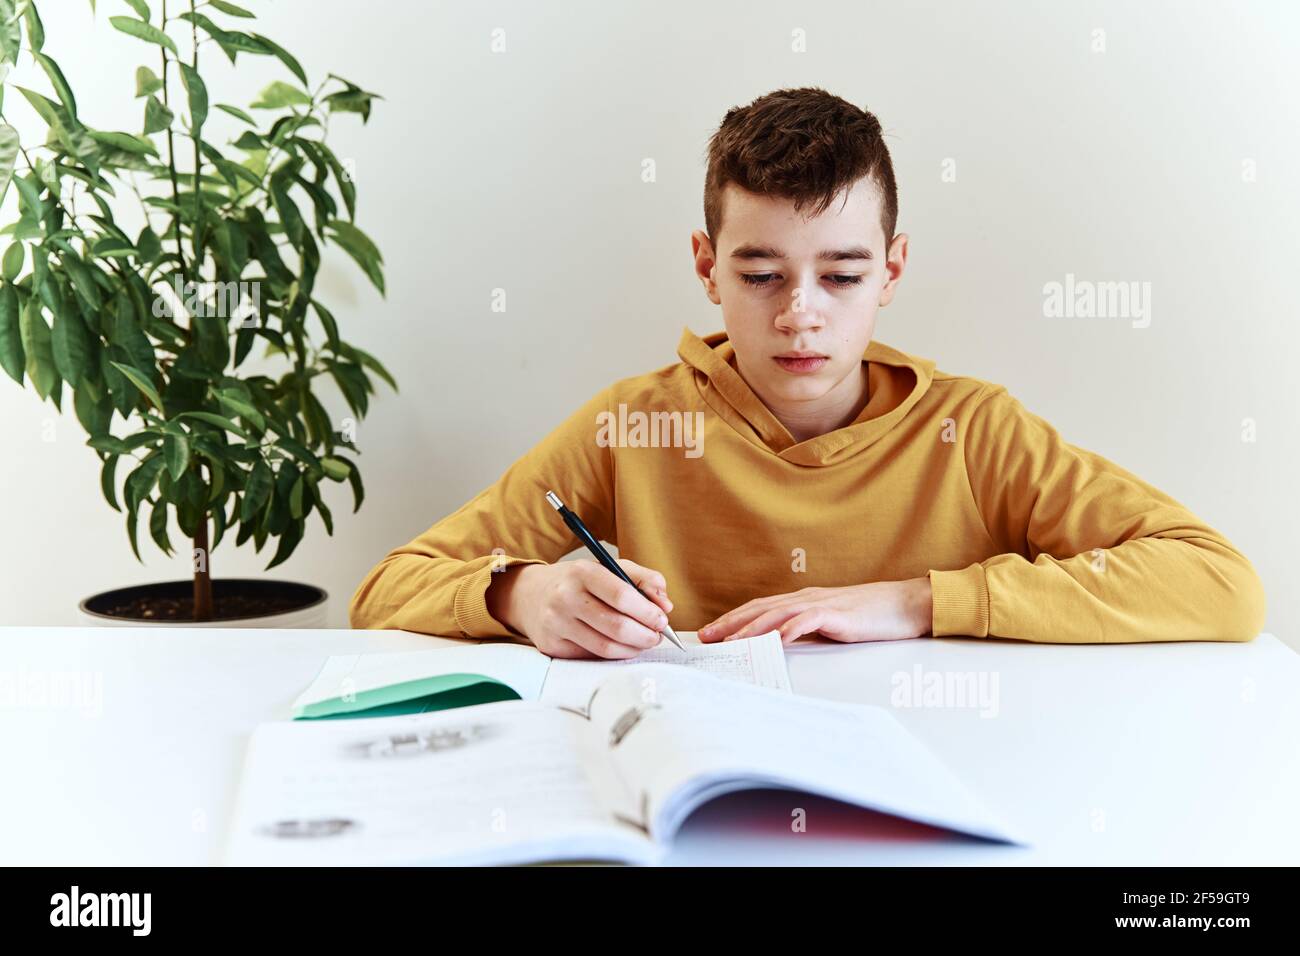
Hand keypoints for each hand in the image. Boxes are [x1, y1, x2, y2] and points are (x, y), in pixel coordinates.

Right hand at [485, 558, 673, 658]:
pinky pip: (591, 656)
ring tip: (643, 643)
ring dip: (632, 649)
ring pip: (605, 647)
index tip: (662, 619)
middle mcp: (565, 597)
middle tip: (656, 636)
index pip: (622, 595)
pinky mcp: (551, 646)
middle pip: (616, 626)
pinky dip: (613, 655)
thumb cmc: (577, 582)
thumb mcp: (608, 568)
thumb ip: (643, 579)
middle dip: (645, 635)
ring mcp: (555, 623)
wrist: (530, 595)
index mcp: (582, 572)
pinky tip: (620, 647)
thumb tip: (666, 604)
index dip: (647, 611)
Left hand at [697, 578, 932, 645]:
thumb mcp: (829, 624)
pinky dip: (790, 629)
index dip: (732, 619)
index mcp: (802, 601)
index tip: (710, 632)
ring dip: (751, 628)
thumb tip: (779, 645)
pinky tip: (775, 640)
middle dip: (730, 623)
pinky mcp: (839, 614)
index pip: (759, 608)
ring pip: (778, 613)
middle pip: (760, 609)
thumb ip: (805, 630)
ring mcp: (821, 604)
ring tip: (731, 642)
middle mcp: (806, 599)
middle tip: (706, 637)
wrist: (905, 604)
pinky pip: (809, 620)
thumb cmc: (870, 615)